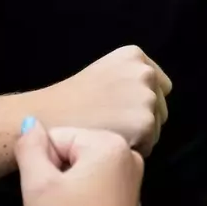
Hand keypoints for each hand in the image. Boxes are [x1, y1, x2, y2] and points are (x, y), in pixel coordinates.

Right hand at [17, 122, 142, 205]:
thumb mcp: (39, 186)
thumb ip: (30, 148)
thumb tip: (29, 121)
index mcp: (110, 143)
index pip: (57, 136)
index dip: (41, 163)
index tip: (44, 191)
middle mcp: (128, 154)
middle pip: (73, 151)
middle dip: (56, 175)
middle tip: (53, 204)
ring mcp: (132, 178)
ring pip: (82, 170)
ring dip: (66, 188)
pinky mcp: (128, 199)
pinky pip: (96, 186)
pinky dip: (81, 198)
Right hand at [27, 45, 171, 154]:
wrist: (46, 118)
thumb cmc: (68, 101)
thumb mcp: (103, 71)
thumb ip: (129, 78)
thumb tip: (150, 93)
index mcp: (134, 56)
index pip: (159, 84)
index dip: (141, 102)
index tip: (121, 112)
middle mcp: (145, 73)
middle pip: (160, 106)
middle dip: (141, 119)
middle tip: (111, 126)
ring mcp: (147, 97)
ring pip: (156, 127)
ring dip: (139, 135)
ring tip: (108, 134)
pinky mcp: (145, 123)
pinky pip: (148, 145)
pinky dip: (133, 149)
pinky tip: (109, 144)